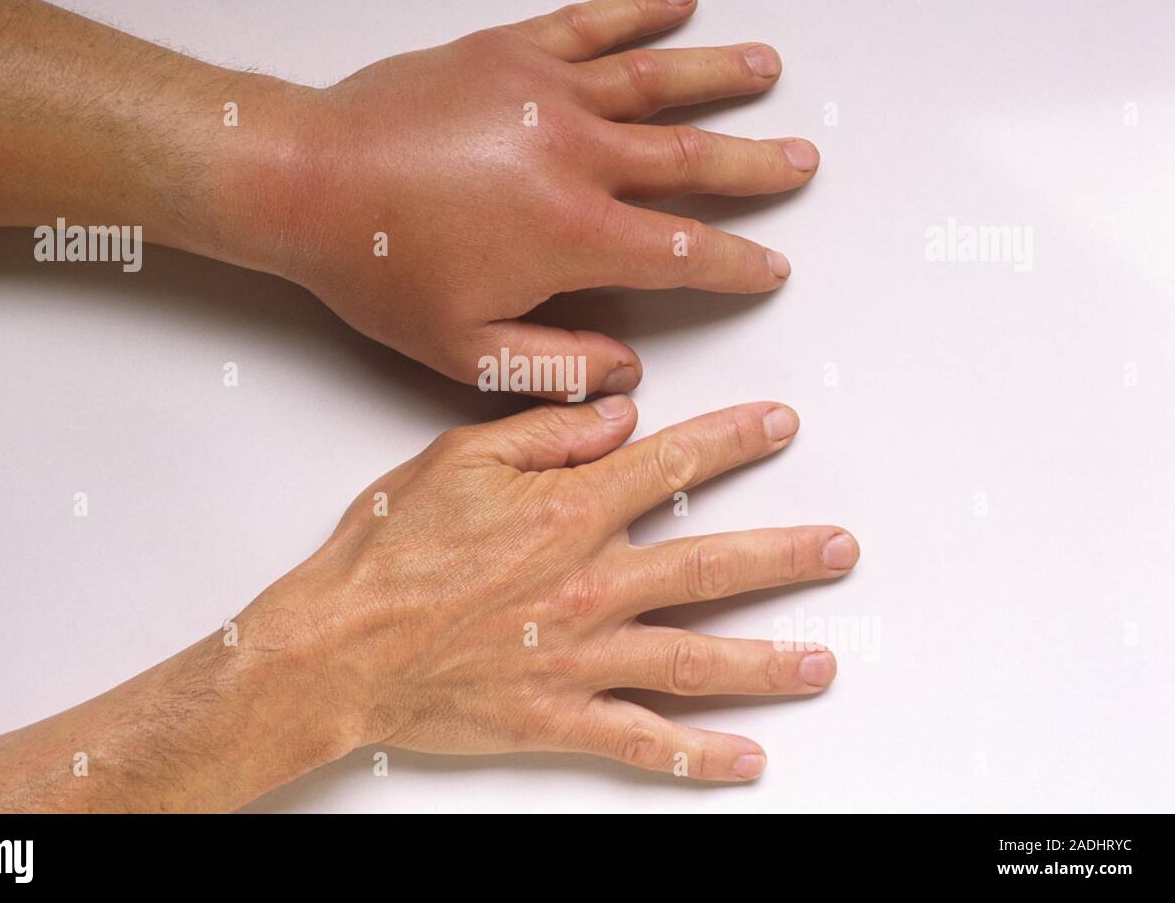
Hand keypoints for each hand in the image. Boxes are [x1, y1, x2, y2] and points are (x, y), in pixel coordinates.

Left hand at [216, 0, 819, 397]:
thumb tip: (625, 370)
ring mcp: (547, 93)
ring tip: (768, 72)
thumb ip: (559, 363)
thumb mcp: (466, 349)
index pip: (682, 252)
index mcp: (572, 234)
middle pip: (690, 159)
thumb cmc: (378, 267)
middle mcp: (575, 155)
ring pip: (658, 82)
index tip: (768, 267)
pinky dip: (639, 10)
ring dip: (719, 78)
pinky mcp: (509, 52)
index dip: (735, 264)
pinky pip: (592, 24)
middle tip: (799, 163)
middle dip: (753, 166)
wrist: (308, 182)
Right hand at [242, 395, 857, 782]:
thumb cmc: (385, 554)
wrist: (333, 649)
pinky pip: (642, 741)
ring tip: (822, 663)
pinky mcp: (557, 716)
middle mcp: (589, 584)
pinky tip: (746, 759)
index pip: (675, 466)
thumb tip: (618, 415)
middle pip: (713, 565)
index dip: (735, 441)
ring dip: (768, 661)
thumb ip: (547, 432)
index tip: (780, 427)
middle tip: (840, 550)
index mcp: (568, 513)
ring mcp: (579, 656)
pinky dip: (698, 755)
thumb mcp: (458, 458)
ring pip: (697, 657)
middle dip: (787, 556)